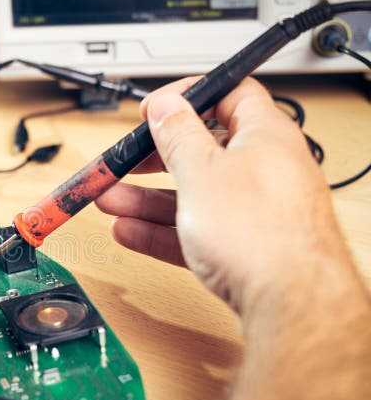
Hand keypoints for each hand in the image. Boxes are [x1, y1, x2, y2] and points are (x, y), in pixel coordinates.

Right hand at [96, 77, 356, 318]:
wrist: (288, 304)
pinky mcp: (243, 248)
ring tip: (110, 200)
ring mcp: (254, 211)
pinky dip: (162, 230)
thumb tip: (167, 105)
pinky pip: (195, 230)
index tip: (154, 109)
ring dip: (146, 199)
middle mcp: (264, 170)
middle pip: (201, 151)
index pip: (228, 95)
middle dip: (154, 158)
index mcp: (264, 135)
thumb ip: (178, 135)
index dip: (187, 96)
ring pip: (192, 196)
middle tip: (126, 161)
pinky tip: (130, 231)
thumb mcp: (201, 171)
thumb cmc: (260, 233)